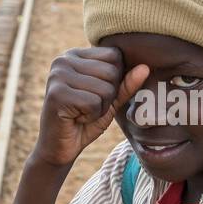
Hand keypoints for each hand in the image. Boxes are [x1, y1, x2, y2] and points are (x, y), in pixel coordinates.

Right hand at [34, 48, 146, 167]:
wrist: (59, 148)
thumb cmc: (84, 121)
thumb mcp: (110, 100)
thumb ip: (126, 83)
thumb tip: (145, 67)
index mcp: (75, 55)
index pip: (114, 56)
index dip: (114, 81)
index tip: (94, 94)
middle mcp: (63, 60)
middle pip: (111, 72)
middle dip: (107, 97)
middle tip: (87, 107)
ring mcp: (57, 75)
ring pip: (105, 89)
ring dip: (99, 108)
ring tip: (81, 113)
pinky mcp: (56, 94)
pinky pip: (93, 102)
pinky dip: (90, 116)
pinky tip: (75, 119)